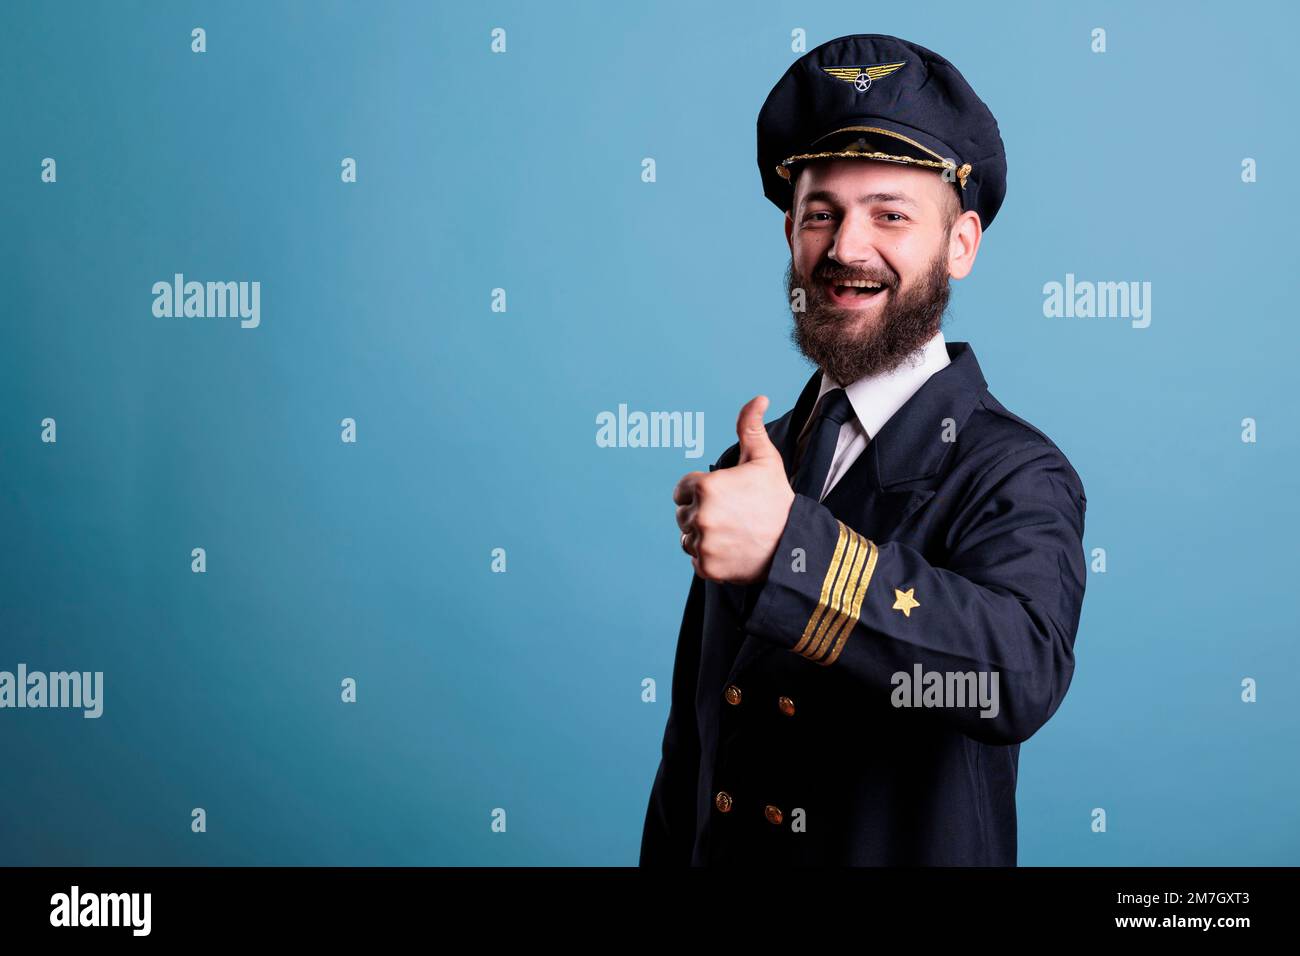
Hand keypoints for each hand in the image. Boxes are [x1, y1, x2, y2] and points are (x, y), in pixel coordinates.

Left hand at [674, 395, 796, 583]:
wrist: (794, 545)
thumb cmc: (777, 499)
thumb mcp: (764, 459)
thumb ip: (750, 427)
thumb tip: (758, 398)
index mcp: (705, 486)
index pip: (681, 489)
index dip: (701, 491)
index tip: (725, 496)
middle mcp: (699, 516)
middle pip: (682, 513)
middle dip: (701, 512)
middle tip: (731, 515)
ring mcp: (702, 544)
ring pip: (686, 536)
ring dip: (702, 535)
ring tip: (732, 532)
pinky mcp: (706, 567)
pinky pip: (695, 558)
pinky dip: (709, 556)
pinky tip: (731, 549)